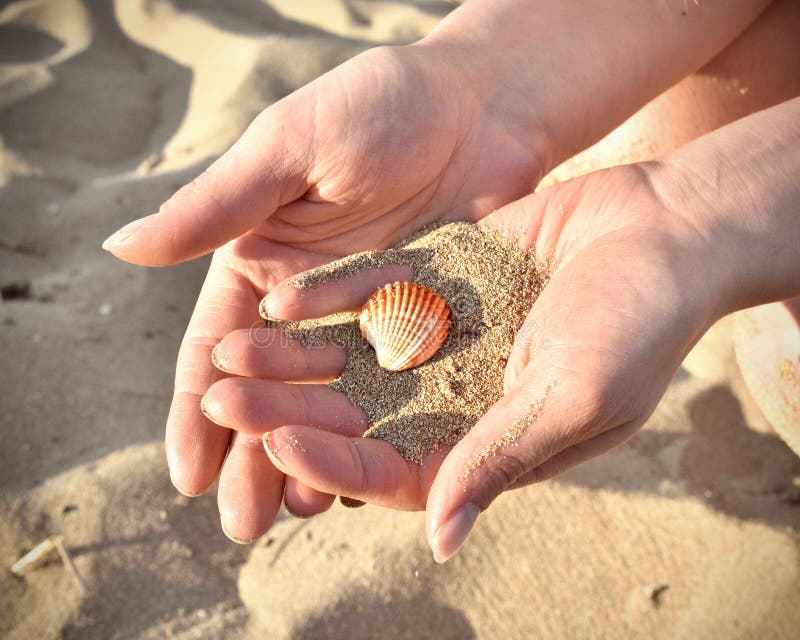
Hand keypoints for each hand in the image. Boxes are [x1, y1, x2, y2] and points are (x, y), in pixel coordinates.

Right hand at [102, 44, 545, 541]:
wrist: (473, 106)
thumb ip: (217, 206)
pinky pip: (397, 393)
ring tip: (304, 511)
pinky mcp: (427, 330)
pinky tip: (372, 477)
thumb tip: (121, 247)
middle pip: (274, 395)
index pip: (220, 352)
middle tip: (243, 521)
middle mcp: (310, 309)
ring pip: (332, 406)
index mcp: (262, 267)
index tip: (186, 472)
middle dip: (254, 456)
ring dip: (314, 458)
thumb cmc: (372, 109)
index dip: (200, 412)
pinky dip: (380, 434)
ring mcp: (370, 324)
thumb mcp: (287, 151)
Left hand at [214, 162, 722, 557]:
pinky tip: (279, 301)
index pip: (395, 470)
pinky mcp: (437, 282)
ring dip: (292, 360)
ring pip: (350, 360)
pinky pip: (372, 296)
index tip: (280, 447)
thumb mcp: (576, 397)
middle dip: (289, 412)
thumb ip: (503, 458)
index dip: (336, 464)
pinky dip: (329, 300)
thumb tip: (441, 538)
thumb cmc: (640, 324)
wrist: (667, 232)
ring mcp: (441, 339)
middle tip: (222, 401)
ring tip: (228, 352)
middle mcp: (453, 397)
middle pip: (355, 418)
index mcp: (486, 442)